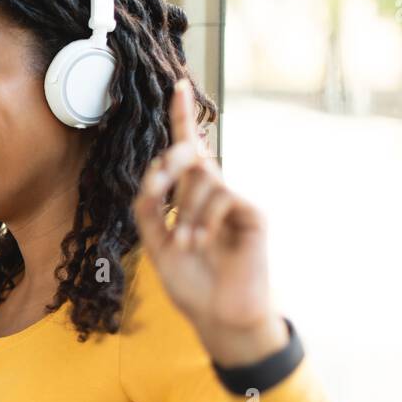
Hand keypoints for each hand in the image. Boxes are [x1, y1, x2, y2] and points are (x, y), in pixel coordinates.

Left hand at [132, 81, 287, 366]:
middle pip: (192, 155)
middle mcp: (214, 193)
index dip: (182, 119)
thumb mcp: (156, 244)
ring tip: (187, 244)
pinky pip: (221, 196)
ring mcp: (235, 202)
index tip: (178, 85)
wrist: (219, 316)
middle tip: (160, 183)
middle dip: (171, 163)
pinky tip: (200, 243)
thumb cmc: (191, 283)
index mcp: (190, 198)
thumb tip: (155, 172)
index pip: (187, 151)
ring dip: (185, 212)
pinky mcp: (252, 214)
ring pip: (201, 180)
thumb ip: (149, 209)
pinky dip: (203, 219)